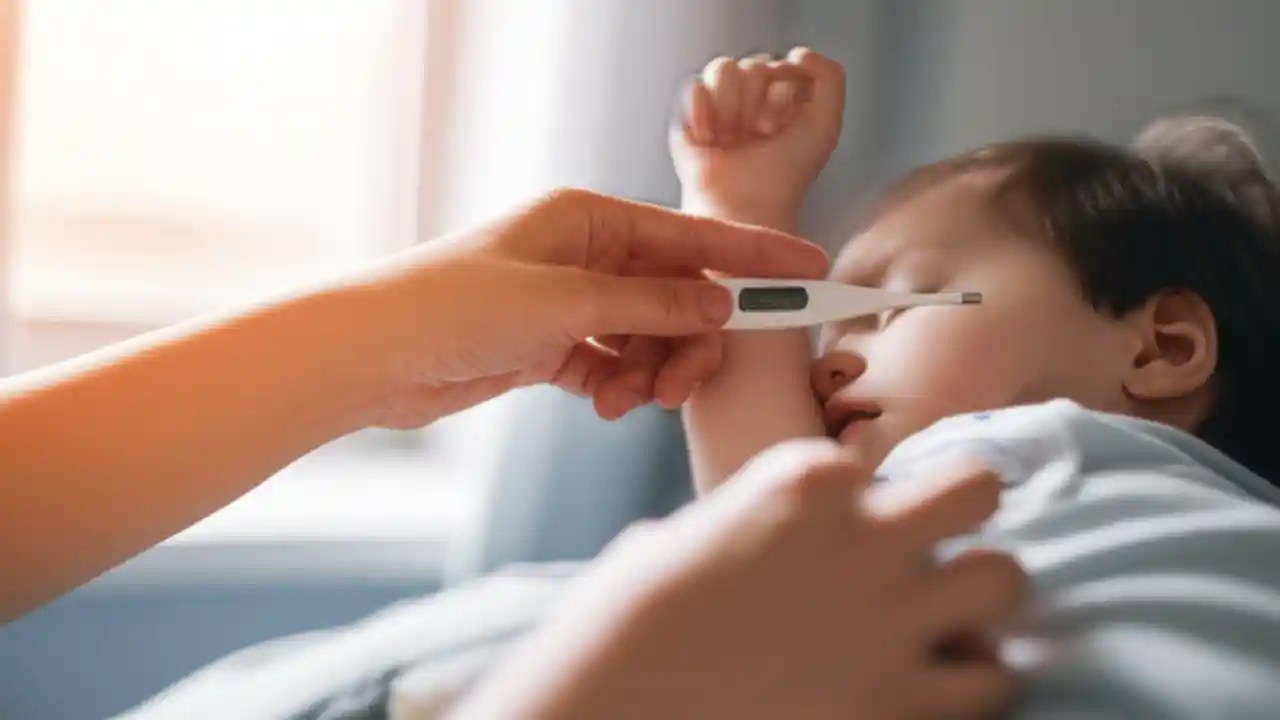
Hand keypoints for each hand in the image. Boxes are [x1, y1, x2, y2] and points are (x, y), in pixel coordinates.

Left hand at [365, 188, 827, 427]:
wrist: (375, 353)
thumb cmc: (456, 304)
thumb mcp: (566, 300)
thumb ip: (649, 303)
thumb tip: (718, 302)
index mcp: (589, 219)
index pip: (691, 236)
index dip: (754, 257)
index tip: (809, 272)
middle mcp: (584, 255)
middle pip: (675, 295)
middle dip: (690, 340)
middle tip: (687, 382)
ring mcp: (567, 302)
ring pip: (646, 336)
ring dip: (651, 371)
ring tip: (631, 400)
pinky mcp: (549, 346)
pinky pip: (611, 364)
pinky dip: (619, 385)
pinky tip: (609, 404)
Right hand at [453, 442, 1025, 719]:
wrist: (620, 706)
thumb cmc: (624, 619)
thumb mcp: (679, 542)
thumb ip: (743, 523)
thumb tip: (744, 538)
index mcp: (803, 480)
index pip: (872, 459)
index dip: (854, 496)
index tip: (831, 525)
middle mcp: (865, 535)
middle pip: (976, 487)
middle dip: (961, 509)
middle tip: (928, 542)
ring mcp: (893, 618)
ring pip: (1005, 577)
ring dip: (976, 595)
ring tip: (938, 615)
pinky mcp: (904, 700)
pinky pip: (992, 679)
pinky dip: (970, 680)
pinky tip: (927, 683)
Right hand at [672, 47, 845, 224]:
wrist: (743, 207)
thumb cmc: (785, 175)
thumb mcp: (825, 126)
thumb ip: (830, 78)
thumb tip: (798, 53)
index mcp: (785, 96)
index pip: (783, 64)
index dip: (783, 95)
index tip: (782, 129)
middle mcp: (753, 98)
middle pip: (753, 64)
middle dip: (757, 104)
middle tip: (758, 137)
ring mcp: (721, 105)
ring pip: (722, 67)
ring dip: (731, 107)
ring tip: (732, 139)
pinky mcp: (690, 117)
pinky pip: (693, 86)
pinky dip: (703, 113)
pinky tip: (710, 140)